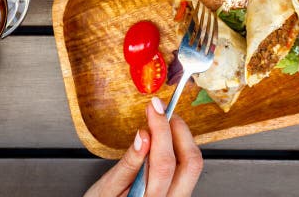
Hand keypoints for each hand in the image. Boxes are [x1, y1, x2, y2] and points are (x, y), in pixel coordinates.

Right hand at [85, 97, 203, 196]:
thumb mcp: (107, 189)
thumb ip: (128, 164)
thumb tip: (143, 136)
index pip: (164, 163)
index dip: (161, 130)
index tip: (153, 109)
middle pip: (190, 163)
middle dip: (179, 130)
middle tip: (162, 112)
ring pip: (192, 165)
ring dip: (181, 137)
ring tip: (162, 122)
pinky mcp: (178, 194)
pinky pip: (187, 169)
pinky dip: (179, 148)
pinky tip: (164, 140)